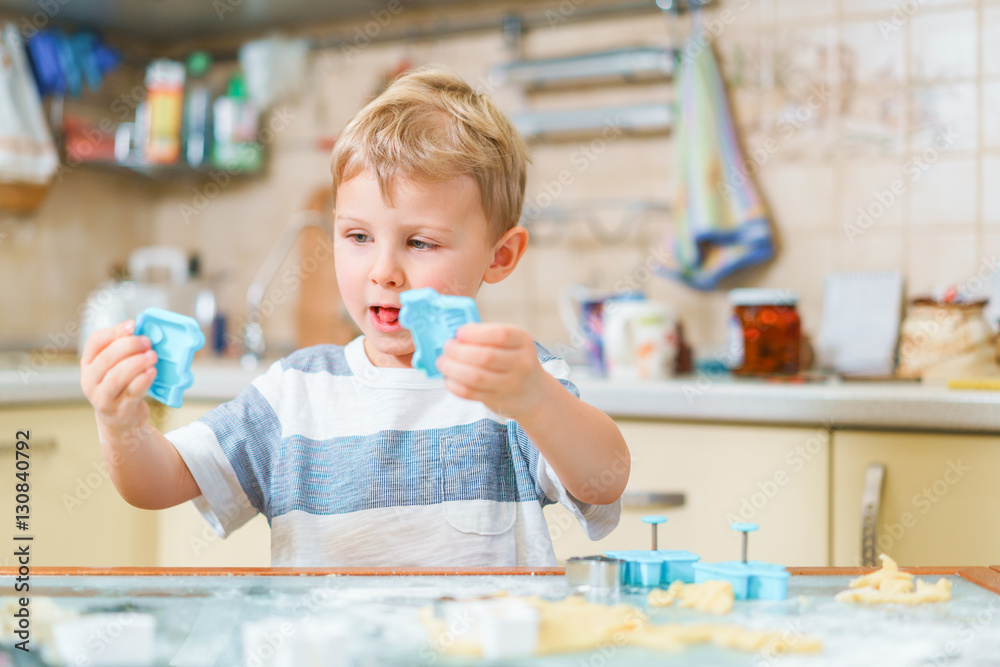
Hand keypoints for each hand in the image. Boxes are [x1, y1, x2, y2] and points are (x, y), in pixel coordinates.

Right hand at [80, 320, 157, 438]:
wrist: (119, 420)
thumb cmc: (120, 386)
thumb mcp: (115, 367)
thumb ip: (123, 349)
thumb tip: (139, 329)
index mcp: (88, 364)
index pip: (95, 341)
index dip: (115, 331)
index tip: (133, 325)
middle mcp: (90, 380)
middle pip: (107, 358)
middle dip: (129, 346)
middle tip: (148, 341)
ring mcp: (103, 398)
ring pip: (117, 376)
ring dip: (137, 363)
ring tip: (152, 356)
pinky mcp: (119, 410)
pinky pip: (131, 393)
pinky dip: (143, 380)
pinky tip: (152, 372)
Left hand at [435, 323, 549, 419]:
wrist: (534, 393)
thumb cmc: (514, 360)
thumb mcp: (511, 342)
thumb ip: (487, 335)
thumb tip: (456, 334)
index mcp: (523, 341)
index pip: (501, 335)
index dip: (476, 333)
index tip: (459, 333)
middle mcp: (521, 363)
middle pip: (486, 357)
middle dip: (459, 351)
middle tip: (447, 347)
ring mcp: (511, 384)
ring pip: (476, 377)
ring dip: (453, 369)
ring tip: (442, 362)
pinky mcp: (498, 400)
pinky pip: (471, 393)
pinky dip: (455, 385)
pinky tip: (449, 378)